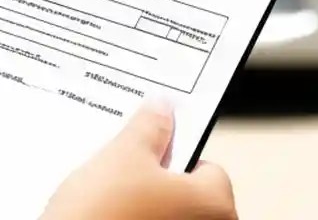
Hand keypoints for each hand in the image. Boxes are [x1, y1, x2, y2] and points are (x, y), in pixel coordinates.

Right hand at [42, 100, 236, 219]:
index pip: (209, 168)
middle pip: (187, 196)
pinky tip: (103, 218)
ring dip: (143, 207)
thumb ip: (150, 127)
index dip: (176, 157)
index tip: (150, 152)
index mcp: (215, 203)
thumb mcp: (124, 156)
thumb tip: (162, 109)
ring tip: (108, 201)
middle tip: (124, 176)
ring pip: (164, 215)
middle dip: (158, 184)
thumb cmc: (101, 217)